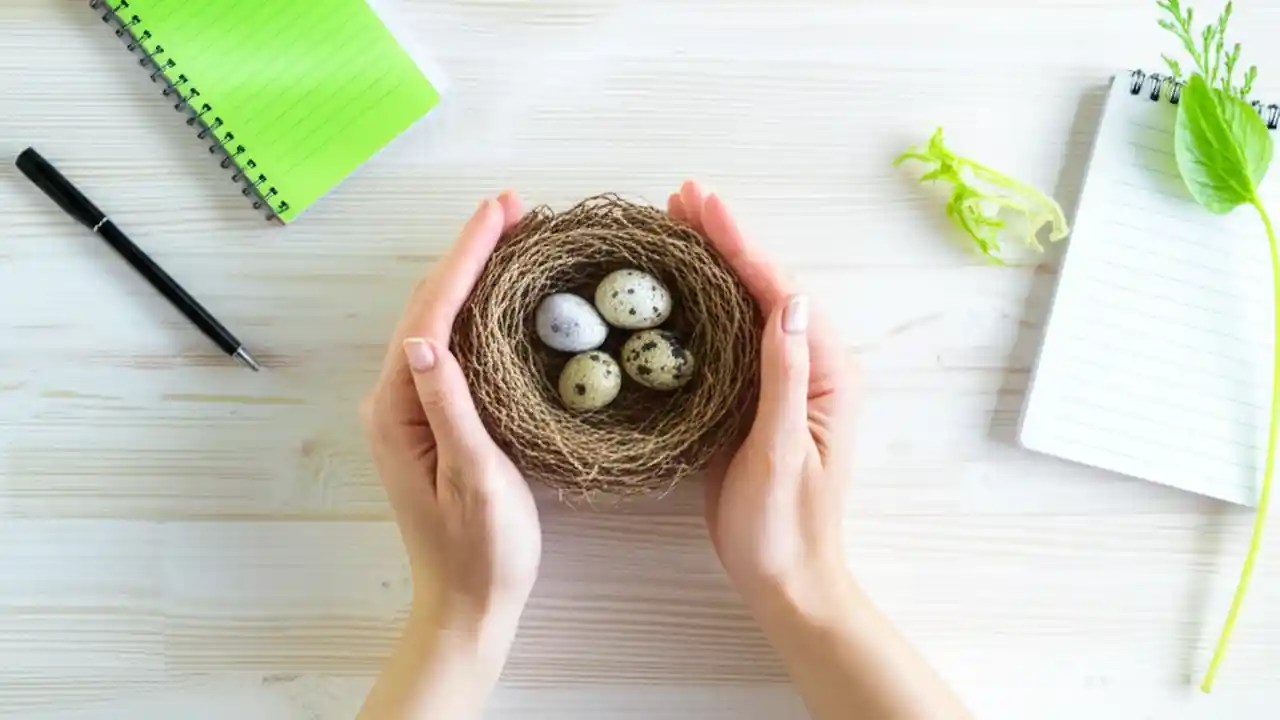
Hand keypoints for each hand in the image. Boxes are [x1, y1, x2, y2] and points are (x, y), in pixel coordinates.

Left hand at [359, 194, 539, 719]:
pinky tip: (503, 296)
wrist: (469, 603)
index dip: (467, 257)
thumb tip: (426, 337)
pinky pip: (453, 347)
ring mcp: (411, 409)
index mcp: (398, 408)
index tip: (501, 211)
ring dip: (472, 275)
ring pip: (439, 321)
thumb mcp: (474, 477)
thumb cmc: (481, 550)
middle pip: (430, 306)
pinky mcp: (433, 419)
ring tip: (513, 235)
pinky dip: (476, 310)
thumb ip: (449, 406)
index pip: (432, 313)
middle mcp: (395, 400)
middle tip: (514, 208)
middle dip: (470, 252)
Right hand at [672, 182, 969, 719]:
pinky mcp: (757, 401)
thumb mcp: (781, 452)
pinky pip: (732, 339)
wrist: (785, 579)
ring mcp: (784, 384)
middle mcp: (811, 369)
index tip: (702, 203)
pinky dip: (704, 306)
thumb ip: (787, 376)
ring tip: (675, 225)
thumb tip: (791, 300)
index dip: (739, 244)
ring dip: (712, 265)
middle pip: (765, 288)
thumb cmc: (783, 526)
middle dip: (723, 241)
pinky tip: (677, 289)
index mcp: (827, 375)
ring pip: (747, 308)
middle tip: (679, 198)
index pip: (779, 293)